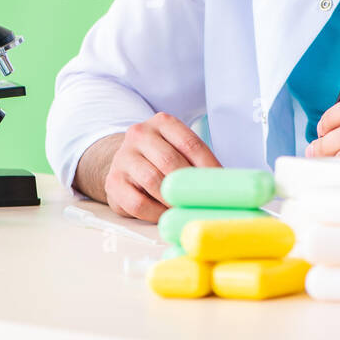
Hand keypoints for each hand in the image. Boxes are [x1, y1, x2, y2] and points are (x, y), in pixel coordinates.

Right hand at [104, 112, 220, 222]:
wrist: (126, 165)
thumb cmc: (162, 159)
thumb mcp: (179, 149)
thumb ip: (198, 161)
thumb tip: (226, 184)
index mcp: (162, 122)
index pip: (190, 143)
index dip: (209, 167)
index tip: (223, 186)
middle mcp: (139, 134)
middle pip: (170, 161)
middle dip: (190, 186)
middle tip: (206, 203)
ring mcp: (123, 157)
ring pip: (153, 181)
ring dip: (173, 201)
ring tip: (188, 211)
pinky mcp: (113, 182)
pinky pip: (138, 203)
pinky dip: (156, 214)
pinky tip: (167, 217)